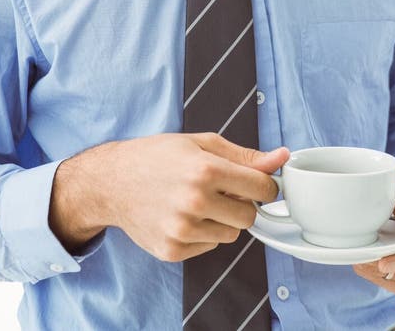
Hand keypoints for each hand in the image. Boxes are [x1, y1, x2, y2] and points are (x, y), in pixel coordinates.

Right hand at [50, 132, 288, 262]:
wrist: (112, 181)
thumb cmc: (158, 156)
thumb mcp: (202, 144)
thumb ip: (245, 155)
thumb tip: (282, 158)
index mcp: (205, 169)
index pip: (261, 188)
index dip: (265, 185)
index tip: (258, 184)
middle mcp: (195, 201)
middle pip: (249, 216)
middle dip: (243, 203)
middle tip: (223, 190)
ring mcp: (182, 229)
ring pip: (232, 234)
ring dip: (224, 219)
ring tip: (200, 201)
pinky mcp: (173, 250)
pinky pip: (210, 246)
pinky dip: (204, 233)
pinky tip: (184, 215)